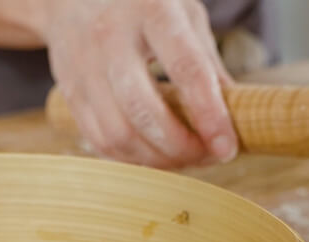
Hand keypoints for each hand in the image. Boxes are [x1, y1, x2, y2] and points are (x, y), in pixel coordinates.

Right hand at [42, 0, 238, 167]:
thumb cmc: (143, 8)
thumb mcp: (184, 16)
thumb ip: (208, 64)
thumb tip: (237, 117)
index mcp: (152, 12)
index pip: (185, 69)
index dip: (209, 114)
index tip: (226, 147)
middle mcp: (112, 37)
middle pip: (143, 109)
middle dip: (180, 146)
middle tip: (206, 156)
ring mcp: (84, 66)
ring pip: (118, 133)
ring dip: (157, 160)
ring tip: (183, 158)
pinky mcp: (70, 92)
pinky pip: (101, 140)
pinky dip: (132, 159)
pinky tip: (153, 155)